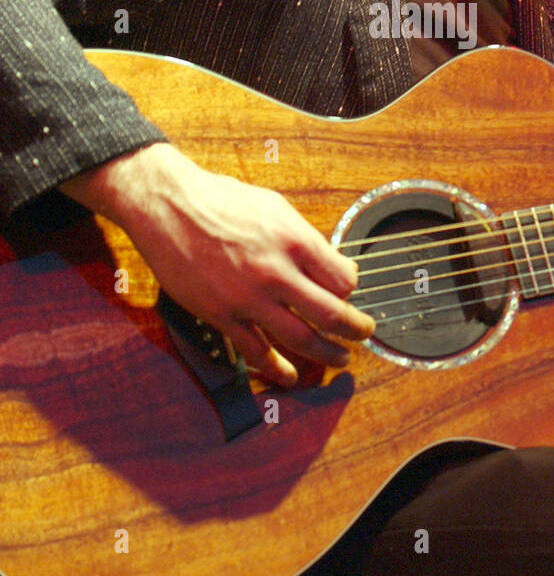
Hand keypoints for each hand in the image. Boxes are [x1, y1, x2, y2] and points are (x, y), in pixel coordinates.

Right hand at [59, 143, 370, 385]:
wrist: (167, 207)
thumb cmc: (220, 200)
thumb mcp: (274, 207)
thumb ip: (303, 237)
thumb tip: (328, 262)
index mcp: (294, 240)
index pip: (343, 279)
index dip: (351, 289)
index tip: (349, 292)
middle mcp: (276, 272)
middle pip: (331, 314)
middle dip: (355, 329)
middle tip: (364, 334)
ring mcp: (249, 298)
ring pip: (301, 339)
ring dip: (327, 353)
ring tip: (341, 358)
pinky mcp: (222, 315)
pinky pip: (256, 351)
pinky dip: (277, 368)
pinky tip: (290, 375)